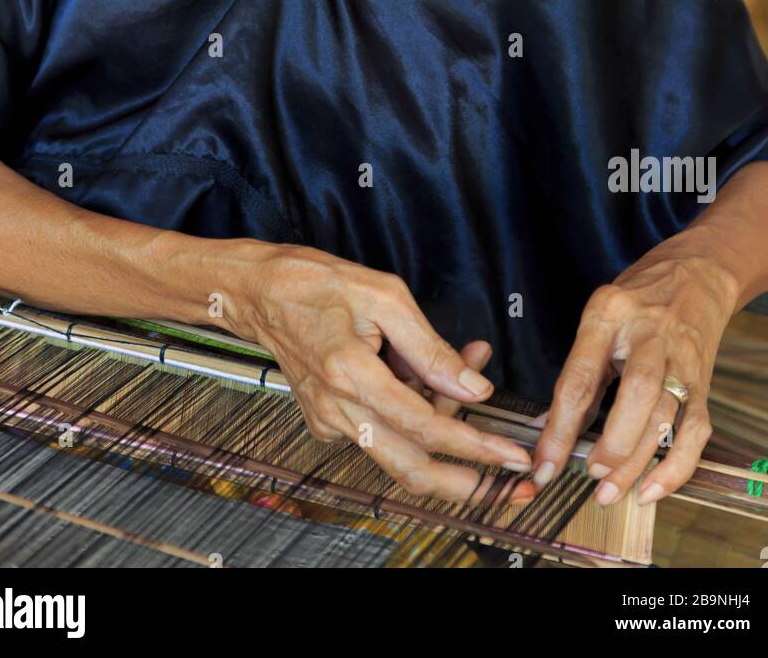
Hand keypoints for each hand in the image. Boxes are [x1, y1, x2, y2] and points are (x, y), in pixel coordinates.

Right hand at [235, 243, 530, 500]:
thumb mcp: (384, 296)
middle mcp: (336, 408)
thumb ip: (430, 347)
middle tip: (506, 484)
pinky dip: (413, 415)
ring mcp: (328, 420)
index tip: (508, 453)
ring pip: (397, 451)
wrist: (260, 292)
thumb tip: (473, 386)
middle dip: (465, 483)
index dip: (473, 444)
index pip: (423, 426)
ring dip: (441, 431)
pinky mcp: (327, 421)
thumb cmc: (316, 284)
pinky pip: (380, 432)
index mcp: (350, 373)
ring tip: (467, 375)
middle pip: (410, 467)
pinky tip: (427, 377)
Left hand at [532, 253, 737, 506]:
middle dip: (612, 444)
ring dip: (638, 461)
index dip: (560, 428)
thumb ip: (578, 373)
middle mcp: (648, 334)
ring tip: (613, 491)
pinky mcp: (704, 380)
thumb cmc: (636, 300)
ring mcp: (681, 356)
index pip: (580, 377)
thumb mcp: (598, 319)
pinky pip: (695, 429)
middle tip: (590, 476)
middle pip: (636, 393)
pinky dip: (677, 465)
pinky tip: (653, 488)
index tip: (544, 465)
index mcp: (607, 314)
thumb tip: (545, 428)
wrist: (695, 273)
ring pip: (666, 414)